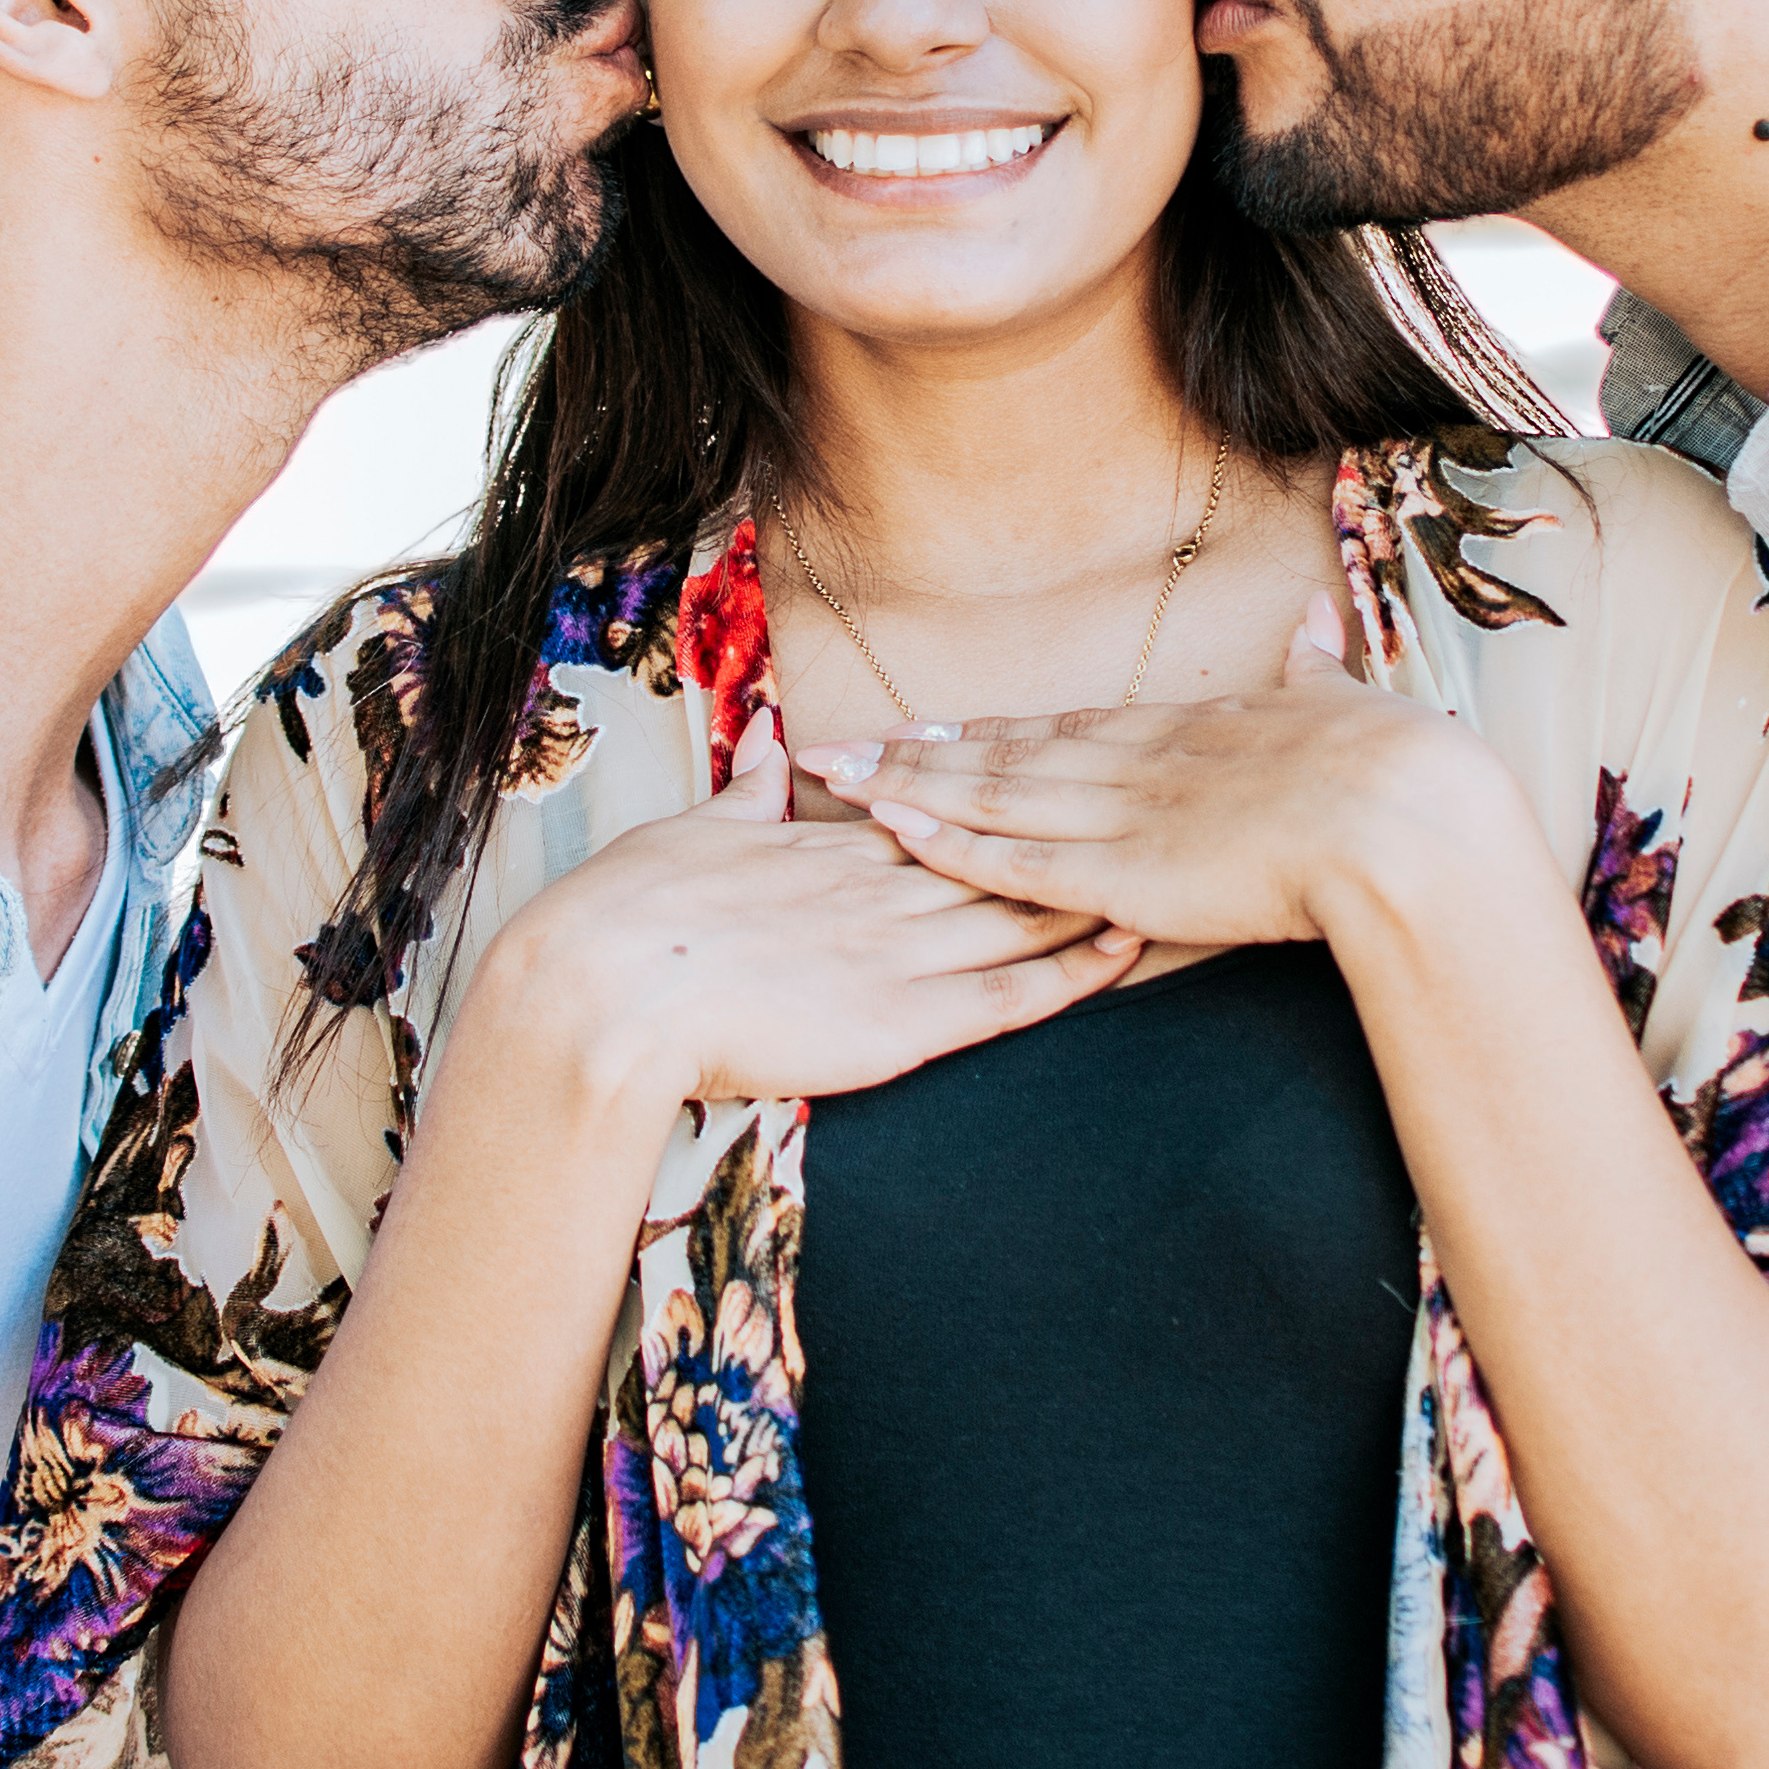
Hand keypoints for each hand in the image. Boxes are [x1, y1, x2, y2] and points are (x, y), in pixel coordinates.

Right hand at [453, 722, 1142, 1134]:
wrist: (604, 992)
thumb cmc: (628, 916)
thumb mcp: (693, 833)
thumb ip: (745, 795)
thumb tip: (768, 747)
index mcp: (831, 848)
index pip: (943, 814)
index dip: (1008, 797)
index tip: (1067, 773)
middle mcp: (879, 888)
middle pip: (1002, 854)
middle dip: (1078, 835)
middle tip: (1154, 808)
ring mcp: (896, 952)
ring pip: (1020, 916)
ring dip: (1095, 894)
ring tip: (1163, 870)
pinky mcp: (903, 1021)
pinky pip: (1007, 997)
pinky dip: (1071, 973)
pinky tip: (1124, 953)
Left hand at [808, 599, 1527, 953]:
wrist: (1405, 814)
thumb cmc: (1390, 763)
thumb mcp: (1342, 700)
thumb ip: (1314, 666)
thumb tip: (1313, 621)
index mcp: (1183, 729)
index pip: (1060, 731)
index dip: (987, 734)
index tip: (929, 728)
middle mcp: (1134, 762)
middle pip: (1002, 755)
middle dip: (917, 755)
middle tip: (841, 750)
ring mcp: (1121, 814)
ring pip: (990, 799)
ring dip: (911, 791)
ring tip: (839, 783)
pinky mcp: (1121, 871)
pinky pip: (1014, 859)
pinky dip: (951, 843)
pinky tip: (896, 829)